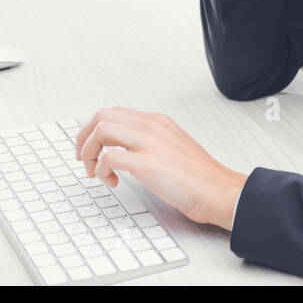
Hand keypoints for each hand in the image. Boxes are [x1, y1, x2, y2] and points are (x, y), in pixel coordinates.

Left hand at [74, 108, 247, 229]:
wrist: (219, 190)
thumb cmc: (200, 176)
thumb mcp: (174, 146)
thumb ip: (152, 142)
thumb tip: (127, 150)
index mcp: (158, 121)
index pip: (115, 113)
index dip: (95, 130)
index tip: (91, 147)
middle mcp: (152, 126)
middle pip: (101, 115)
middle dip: (84, 137)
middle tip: (83, 157)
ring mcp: (149, 143)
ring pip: (101, 130)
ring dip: (90, 152)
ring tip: (95, 171)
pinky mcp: (147, 164)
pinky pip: (109, 158)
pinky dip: (102, 170)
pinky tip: (112, 182)